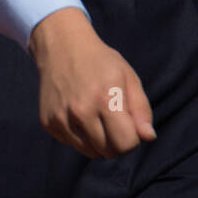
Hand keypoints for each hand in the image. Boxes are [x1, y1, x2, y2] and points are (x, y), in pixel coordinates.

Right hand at [28, 8, 156, 159]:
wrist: (62, 45)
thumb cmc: (101, 61)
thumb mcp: (128, 76)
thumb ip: (142, 109)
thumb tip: (148, 137)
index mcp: (106, 97)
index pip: (127, 144)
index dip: (133, 136)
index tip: (129, 121)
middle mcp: (82, 111)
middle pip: (109, 152)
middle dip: (117, 141)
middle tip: (113, 117)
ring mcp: (62, 118)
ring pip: (91, 153)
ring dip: (99, 141)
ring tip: (96, 114)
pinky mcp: (49, 123)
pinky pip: (73, 145)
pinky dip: (80, 135)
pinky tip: (78, 112)